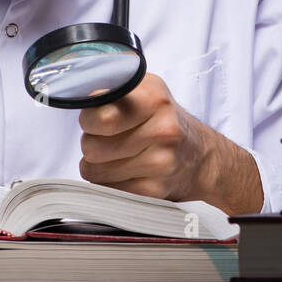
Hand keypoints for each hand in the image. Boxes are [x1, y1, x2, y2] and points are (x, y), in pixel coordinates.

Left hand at [77, 72, 262, 214]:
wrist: (201, 156)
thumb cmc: (164, 120)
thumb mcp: (147, 91)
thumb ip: (115, 90)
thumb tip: (79, 97)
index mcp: (154, 99)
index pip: (101, 117)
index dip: (89, 120)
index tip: (97, 120)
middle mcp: (162, 130)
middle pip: (91, 147)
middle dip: (92, 143)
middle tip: (110, 139)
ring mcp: (160, 163)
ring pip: (94, 171)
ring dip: (98, 165)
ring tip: (119, 155)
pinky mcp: (154, 191)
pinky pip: (106, 190)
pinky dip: (109, 182)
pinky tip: (127, 171)